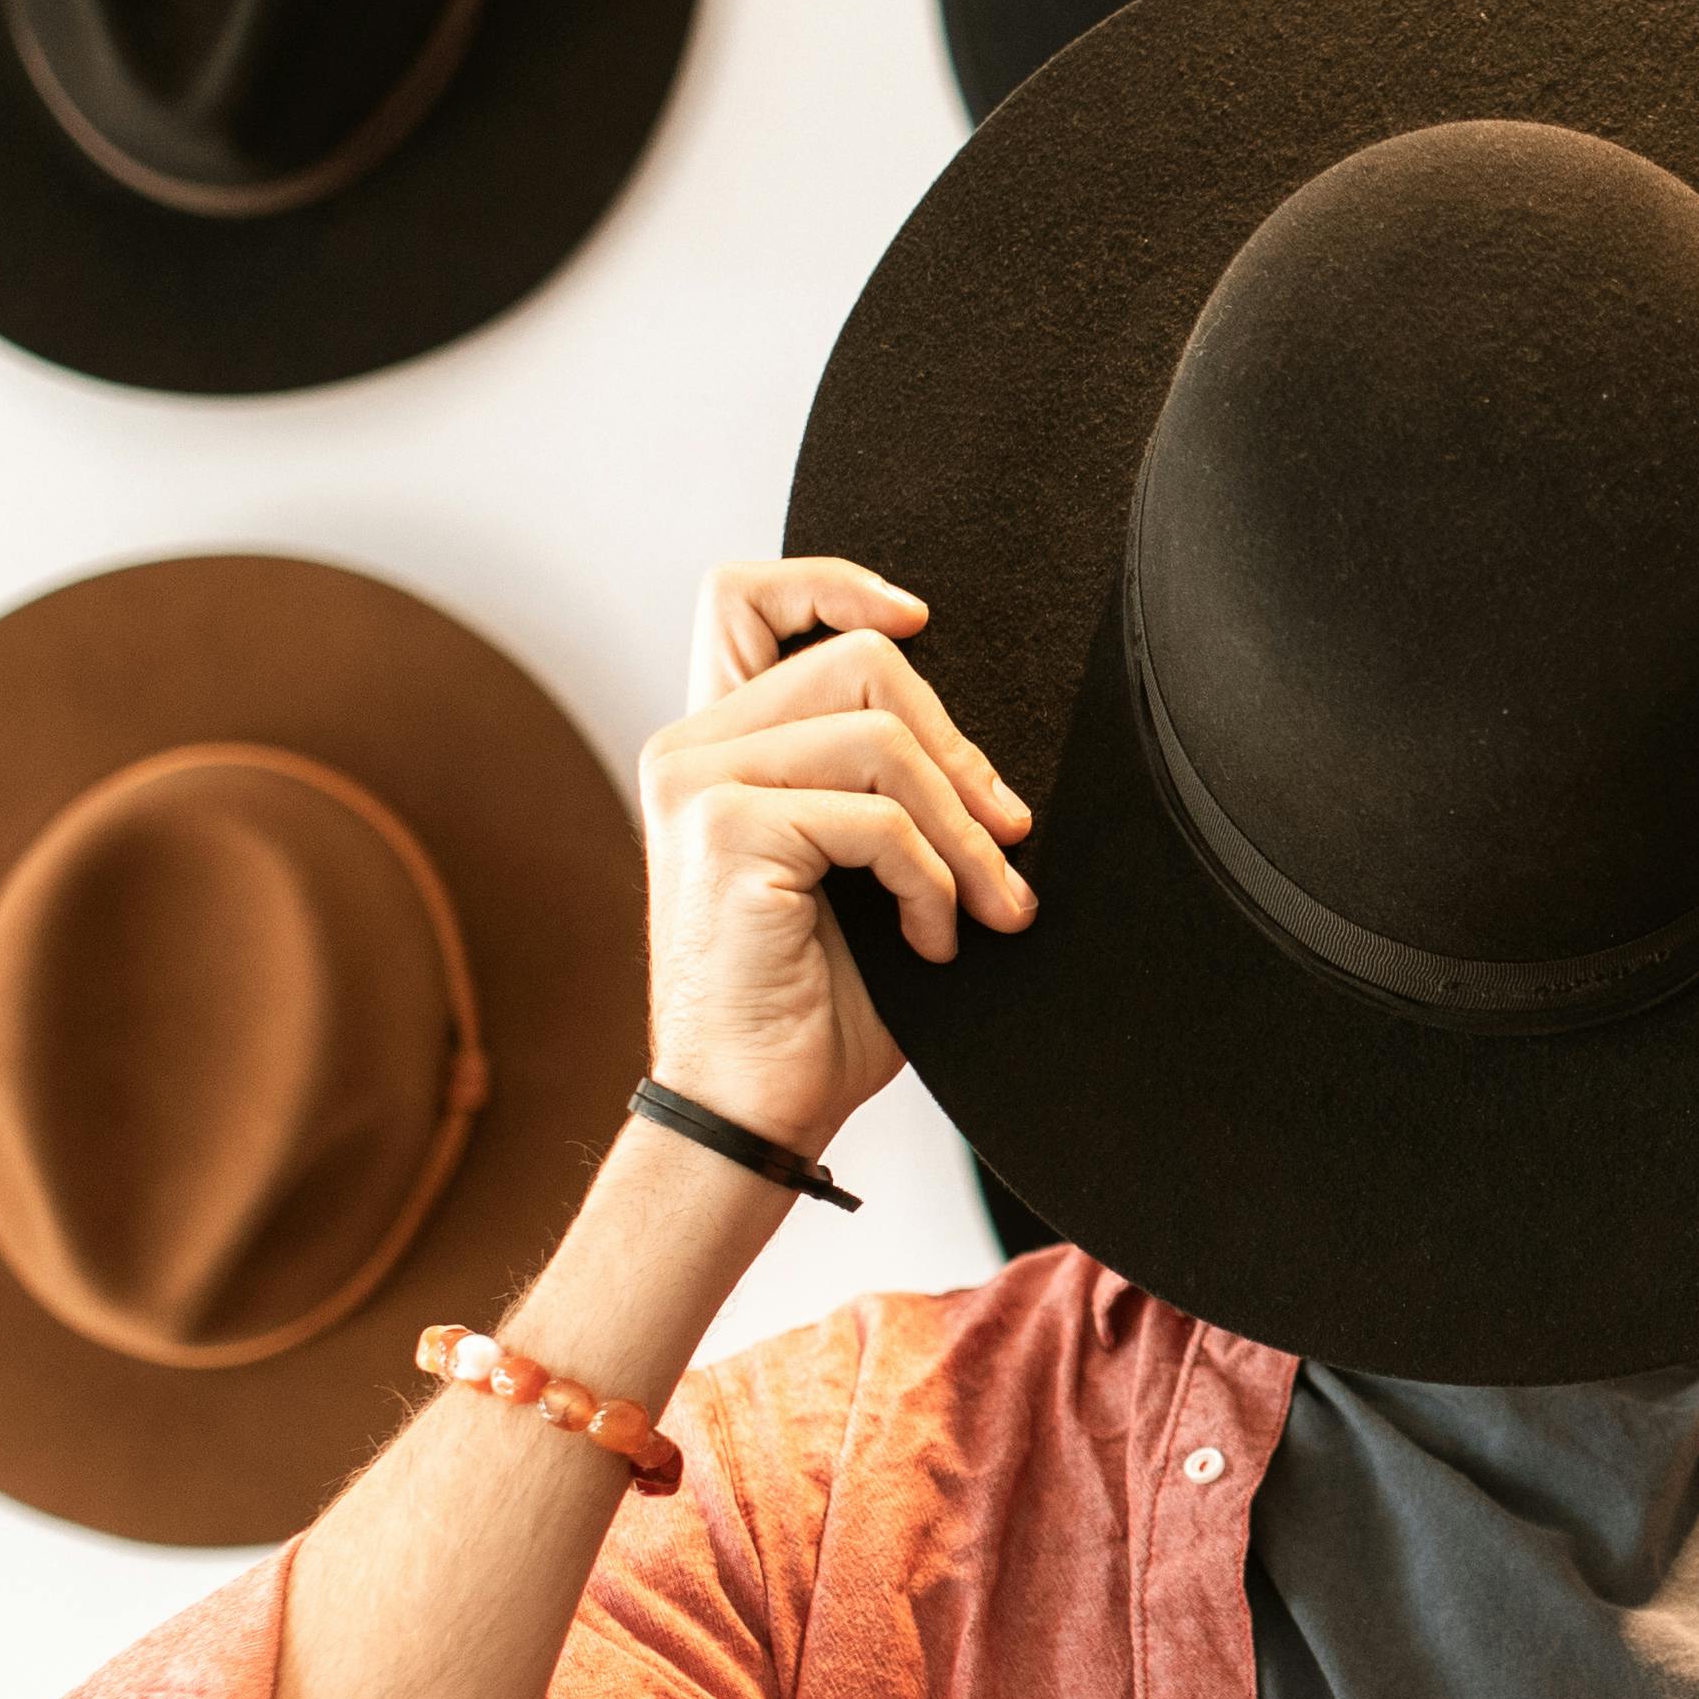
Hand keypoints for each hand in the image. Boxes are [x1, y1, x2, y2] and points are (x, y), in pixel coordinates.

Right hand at [636, 557, 1035, 1158]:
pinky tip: (933, 944)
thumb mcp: (861, 874)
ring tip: (988, 907)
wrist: (752, 1116)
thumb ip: (884, 788)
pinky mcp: (725, 828)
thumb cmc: (814, 1008)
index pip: (741, 596)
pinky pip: (878, 816)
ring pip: (882, 735)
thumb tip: (984, 754)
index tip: (921, 623)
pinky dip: (933, 882)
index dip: (836, 582)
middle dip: (958, 749)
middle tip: (1008, 839)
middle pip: (858, 659)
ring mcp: (699, 782)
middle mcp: (690, 748)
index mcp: (715, 747)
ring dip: (963, 830)